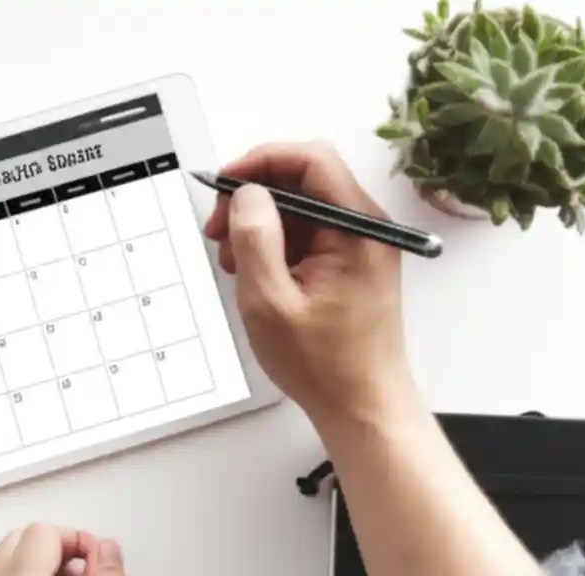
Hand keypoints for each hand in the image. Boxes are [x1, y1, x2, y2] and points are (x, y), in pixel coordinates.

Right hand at [203, 141, 414, 424]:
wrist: (362, 406)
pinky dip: (275, 243)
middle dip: (254, 196)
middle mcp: (365, 227)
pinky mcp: (349, 262)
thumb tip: (247, 193)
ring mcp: (359, 244)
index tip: (224, 184)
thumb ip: (256, 240)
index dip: (262, 161)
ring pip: (301, 207)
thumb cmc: (324, 365)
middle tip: (219, 230)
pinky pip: (307, 233)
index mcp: (357, 229)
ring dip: (260, 223)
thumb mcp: (271, 302)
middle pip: (304, 178)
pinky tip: (254, 272)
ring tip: (233, 261)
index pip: (311, 160)